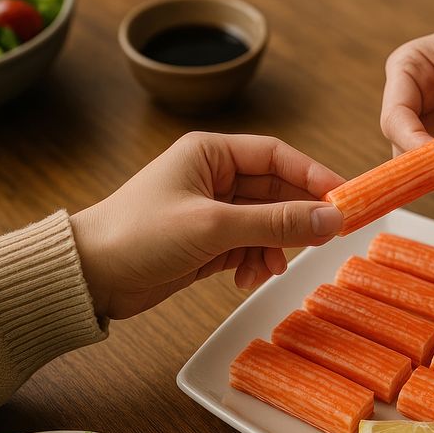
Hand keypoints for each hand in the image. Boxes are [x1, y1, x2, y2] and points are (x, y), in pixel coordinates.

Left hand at [70, 132, 344, 318]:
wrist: (89, 278)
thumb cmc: (139, 235)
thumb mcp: (215, 226)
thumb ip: (277, 223)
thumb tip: (333, 219)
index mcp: (211, 154)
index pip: (278, 156)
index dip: (314, 175)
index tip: (344, 197)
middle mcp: (214, 177)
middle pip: (277, 191)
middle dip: (298, 218)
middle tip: (325, 238)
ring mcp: (212, 211)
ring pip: (267, 223)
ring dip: (275, 247)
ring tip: (271, 268)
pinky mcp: (208, 242)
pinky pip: (251, 246)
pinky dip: (256, 262)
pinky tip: (246, 278)